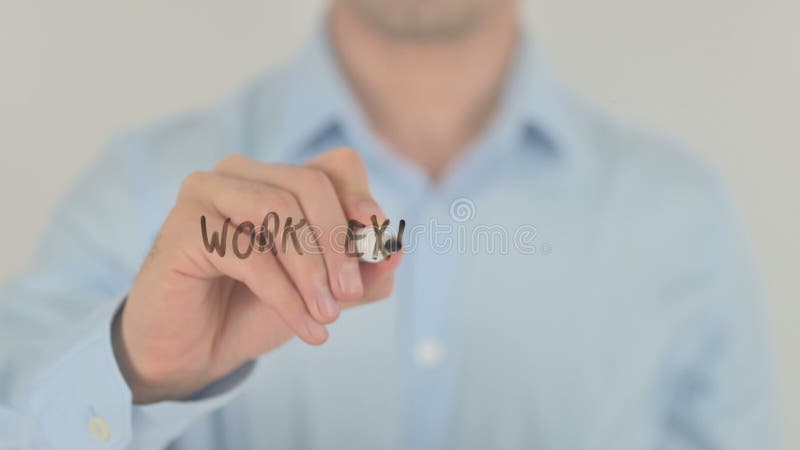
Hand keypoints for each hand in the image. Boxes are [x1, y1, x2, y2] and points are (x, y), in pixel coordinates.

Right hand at [112, 148, 401, 403]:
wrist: (193, 350)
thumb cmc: (254, 310)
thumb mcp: (321, 292)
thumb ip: (362, 273)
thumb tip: (397, 251)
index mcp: (278, 178)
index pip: (336, 165)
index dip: (362, 200)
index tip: (379, 245)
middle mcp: (241, 174)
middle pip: (311, 184)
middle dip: (339, 243)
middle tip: (350, 294)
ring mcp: (207, 192)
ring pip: (279, 211)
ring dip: (312, 270)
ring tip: (327, 316)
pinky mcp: (184, 225)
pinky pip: (249, 253)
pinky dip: (285, 295)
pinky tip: (306, 326)